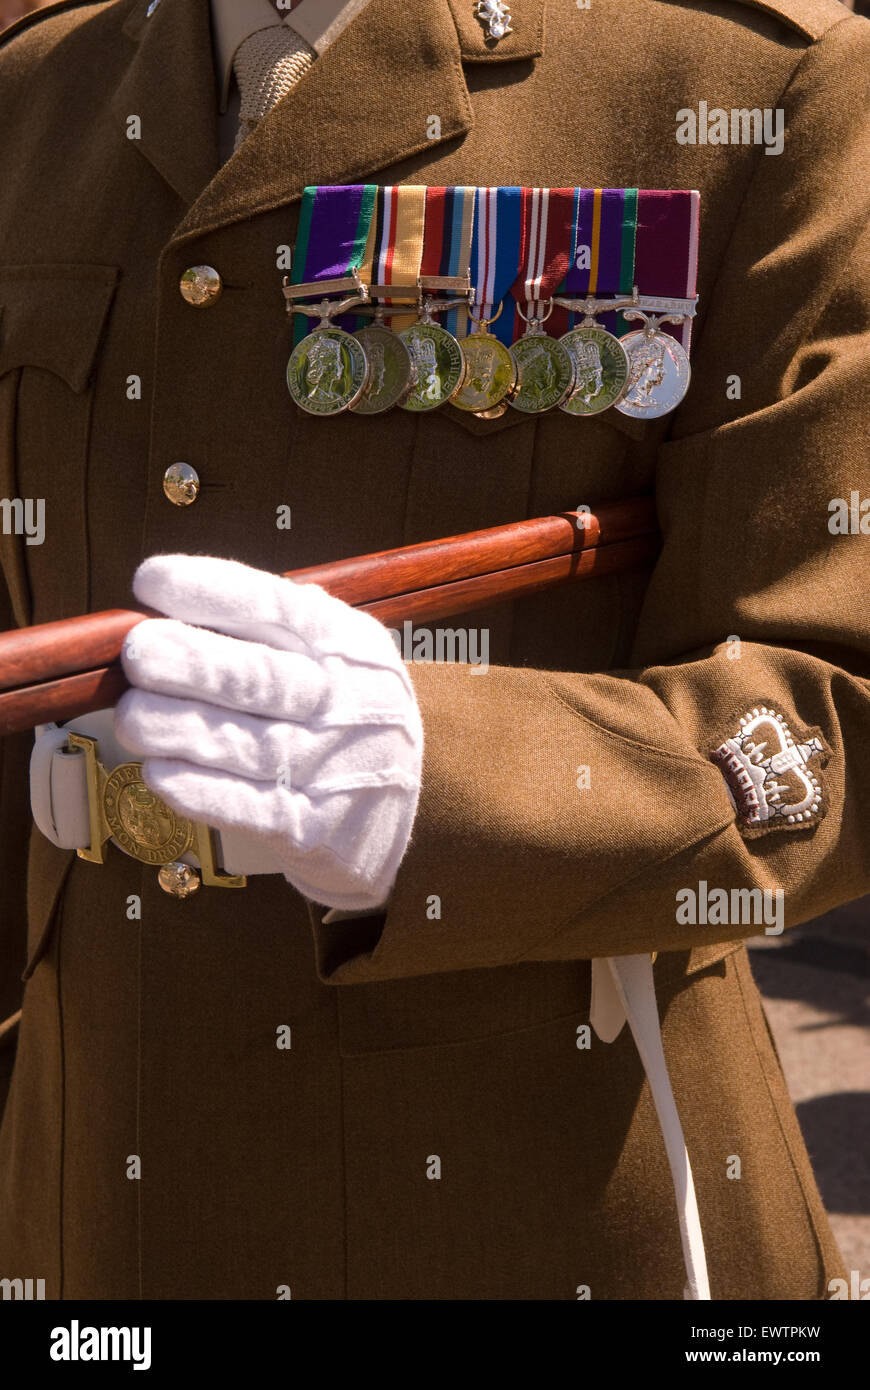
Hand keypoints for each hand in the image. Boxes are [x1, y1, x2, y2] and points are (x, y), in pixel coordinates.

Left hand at [115, 554, 422, 909]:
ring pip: (247, 746)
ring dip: (180, 729)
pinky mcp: (314, 827)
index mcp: (345, 645)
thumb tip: (166, 606)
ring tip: (131, 717)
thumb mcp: (337, 654)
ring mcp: (331, 766)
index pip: (278, 607)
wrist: (422, 800)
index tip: (150, 580)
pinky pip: (252, 809)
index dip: (212, 591)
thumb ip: (269, 628)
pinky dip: (203, 793)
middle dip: (193, 663)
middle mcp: (343, 701)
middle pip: (261, 679)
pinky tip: (161, 775)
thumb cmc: (348, 711)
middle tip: (137, 653)